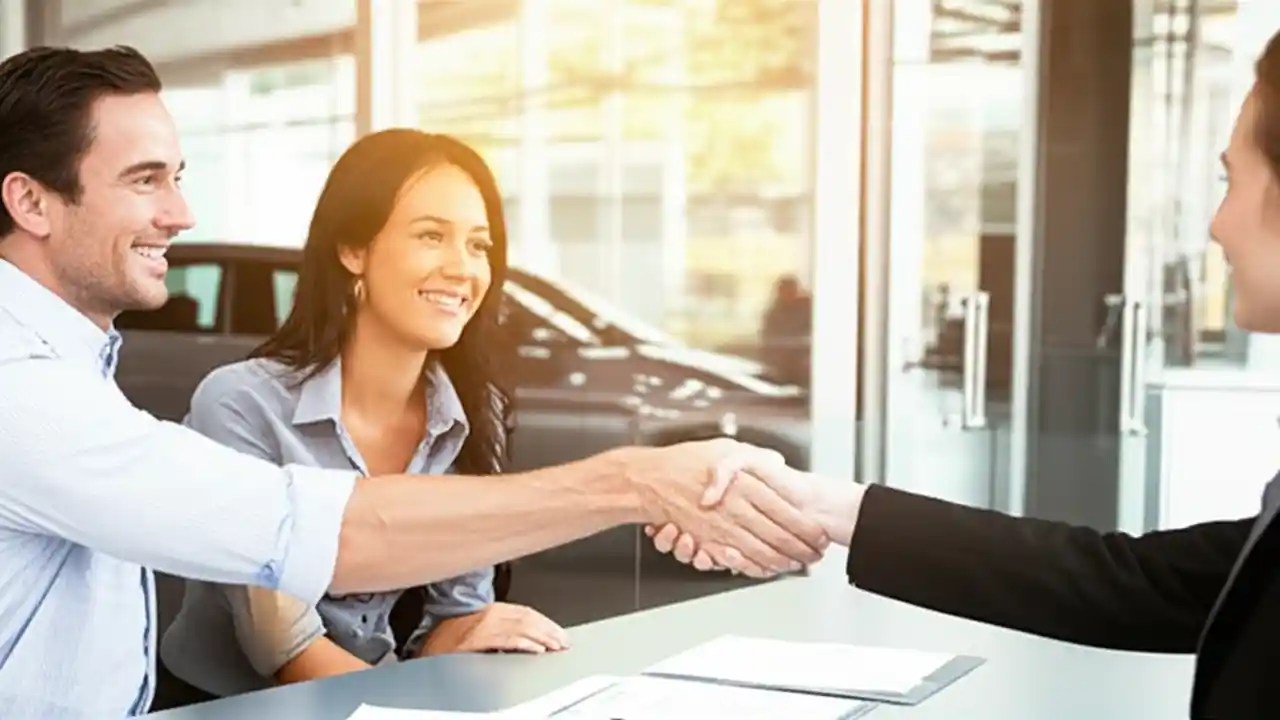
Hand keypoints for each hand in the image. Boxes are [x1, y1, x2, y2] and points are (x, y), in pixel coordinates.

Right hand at [420, 602, 568, 655]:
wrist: (429, 643)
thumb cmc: (452, 636)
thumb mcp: (480, 625)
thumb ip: (502, 626)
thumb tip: (527, 636)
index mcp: (493, 609)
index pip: (527, 613)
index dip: (546, 622)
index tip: (559, 632)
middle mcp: (491, 614)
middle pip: (529, 619)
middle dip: (549, 630)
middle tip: (563, 641)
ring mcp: (486, 626)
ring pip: (523, 629)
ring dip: (543, 638)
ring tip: (556, 646)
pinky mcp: (480, 640)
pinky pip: (508, 640)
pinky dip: (526, 644)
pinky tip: (537, 649)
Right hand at [620, 439, 828, 576]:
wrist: (651, 480)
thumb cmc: (685, 462)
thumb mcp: (725, 447)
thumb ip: (754, 457)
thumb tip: (778, 463)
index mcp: (745, 484)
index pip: (785, 509)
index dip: (806, 524)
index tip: (819, 531)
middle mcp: (736, 507)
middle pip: (778, 533)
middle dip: (802, 547)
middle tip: (817, 553)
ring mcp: (723, 527)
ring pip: (761, 550)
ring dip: (784, 560)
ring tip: (800, 564)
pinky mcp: (709, 541)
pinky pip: (738, 559)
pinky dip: (756, 567)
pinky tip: (769, 568)